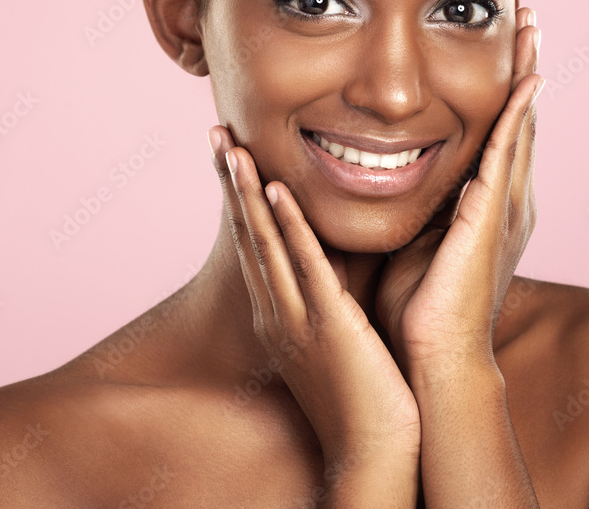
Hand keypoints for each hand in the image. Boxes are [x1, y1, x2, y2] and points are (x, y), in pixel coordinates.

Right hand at [209, 127, 421, 464]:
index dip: (239, 197)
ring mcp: (298, 318)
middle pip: (248, 235)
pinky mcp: (328, 324)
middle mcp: (278, 312)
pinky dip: (288, 226)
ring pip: (266, 243)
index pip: (254, 243)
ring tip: (234, 148)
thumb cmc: (360, 399)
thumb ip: (325, 302)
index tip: (230, 155)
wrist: (371, 453)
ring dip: (249, 193)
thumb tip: (331, 268)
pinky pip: (305, 265)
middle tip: (217, 135)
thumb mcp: (331, 341)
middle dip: (232, 184)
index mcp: (280, 314)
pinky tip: (276, 191)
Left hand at [374, 7, 542, 377]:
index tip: (501, 40)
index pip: (499, 129)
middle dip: (523, 62)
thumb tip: (384, 168)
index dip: (503, 83)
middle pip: (519, 115)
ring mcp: (507, 205)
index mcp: (489, 204)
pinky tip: (528, 77)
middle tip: (528, 14)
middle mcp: (508, 199)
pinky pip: (510, 151)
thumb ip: (417, 201)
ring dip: (525, 70)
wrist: (433, 356)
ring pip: (521, 121)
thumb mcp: (417, 235)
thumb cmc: (417, 304)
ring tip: (531, 25)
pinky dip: (519, 111)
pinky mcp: (494, 214)